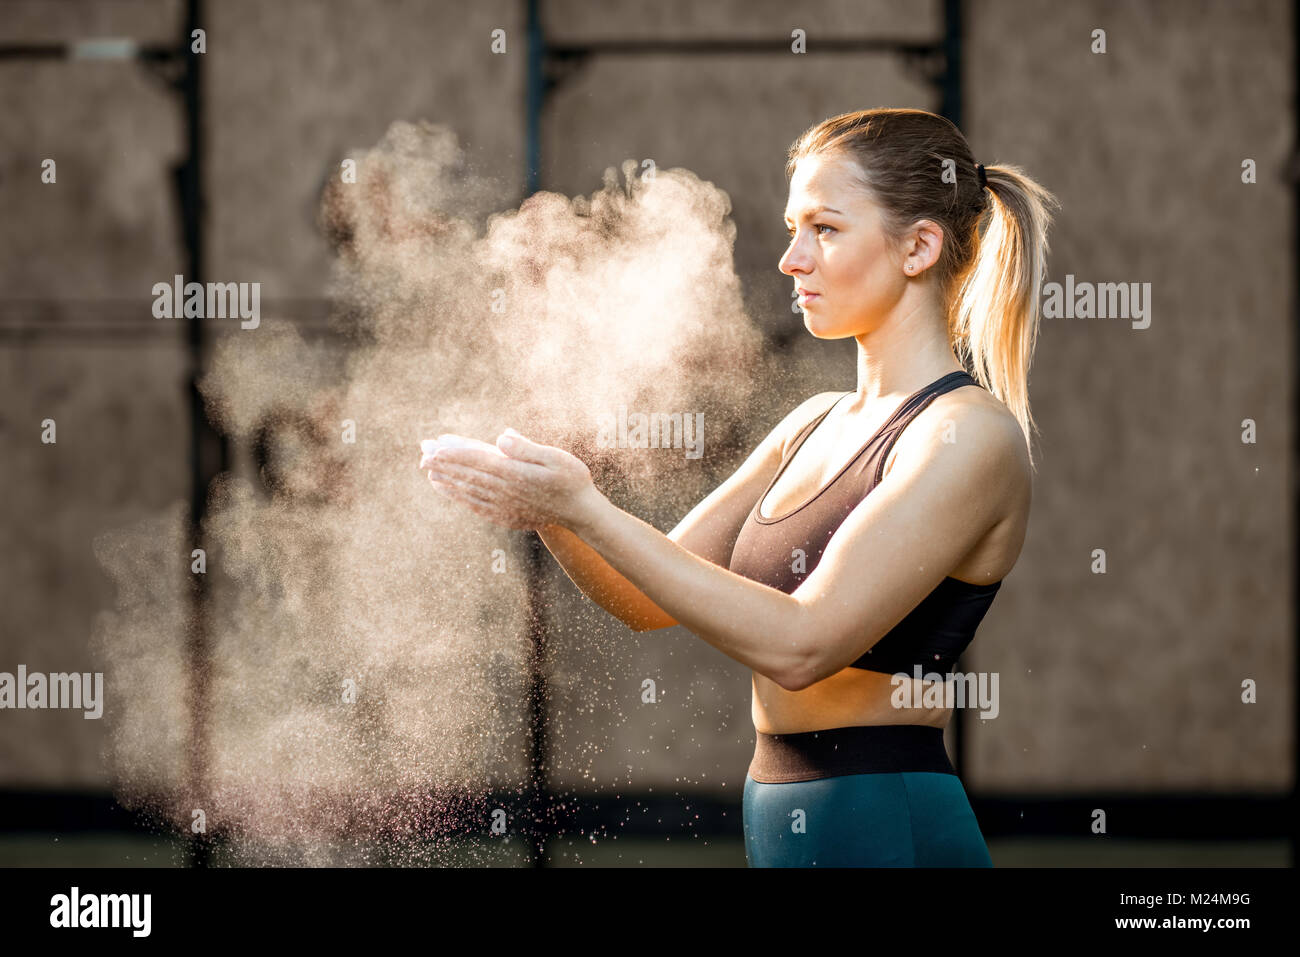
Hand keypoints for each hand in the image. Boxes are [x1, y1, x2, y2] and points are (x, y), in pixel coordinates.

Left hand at [417, 428, 598, 530]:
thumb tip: (501, 437)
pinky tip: (447, 491)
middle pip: (468, 474)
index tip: (435, 447)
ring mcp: (503, 505)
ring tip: (428, 471)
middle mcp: (504, 491)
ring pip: (468, 490)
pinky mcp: (504, 515)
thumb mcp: (556, 458)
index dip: (455, 453)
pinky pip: (475, 505)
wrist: (580, 513)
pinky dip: (458, 497)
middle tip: (422, 454)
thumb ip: (527, 449)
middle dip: (444, 464)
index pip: (478, 460)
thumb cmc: (572, 480)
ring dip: (446, 479)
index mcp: (514, 474)